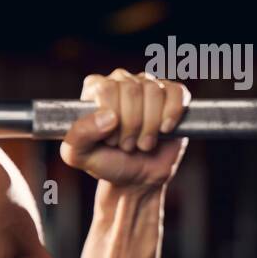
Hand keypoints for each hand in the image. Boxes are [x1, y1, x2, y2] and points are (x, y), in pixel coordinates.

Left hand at [59, 69, 190, 187]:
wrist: (136, 177)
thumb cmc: (106, 162)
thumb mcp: (79, 154)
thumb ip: (79, 135)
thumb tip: (108, 116)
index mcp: (95, 88)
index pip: (107, 89)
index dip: (112, 120)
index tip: (111, 140)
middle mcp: (121, 80)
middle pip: (132, 90)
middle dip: (132, 125)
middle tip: (127, 145)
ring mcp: (148, 85)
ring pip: (154, 92)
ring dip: (150, 126)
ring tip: (143, 143)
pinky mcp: (172, 95)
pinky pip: (178, 93)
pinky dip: (172, 114)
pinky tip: (164, 129)